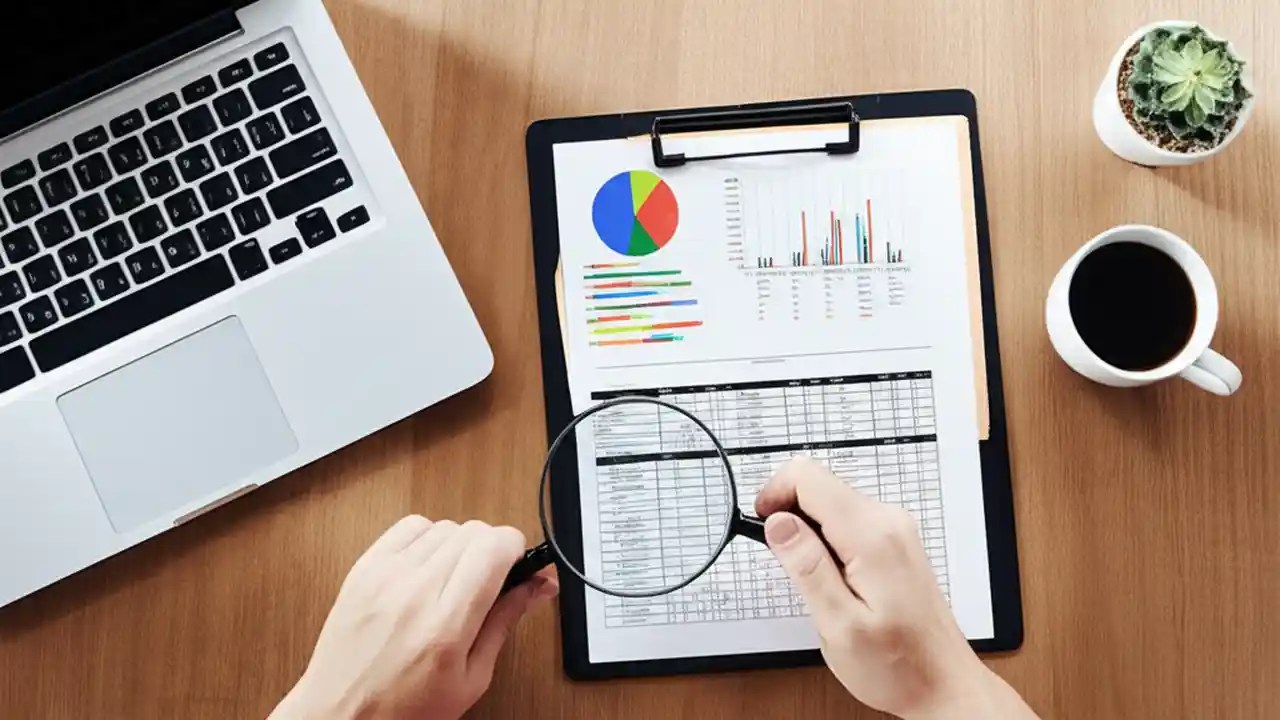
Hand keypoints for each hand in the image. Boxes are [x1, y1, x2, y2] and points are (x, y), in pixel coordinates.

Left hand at [270, 516, 558, 719]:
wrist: (339, 715)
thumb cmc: (404, 709)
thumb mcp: (472, 678)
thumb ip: (506, 622)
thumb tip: (538, 586)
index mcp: (447, 625)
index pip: (495, 547)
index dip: (516, 549)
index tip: (518, 567)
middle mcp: (415, 592)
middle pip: (475, 531)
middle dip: (493, 550)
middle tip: (489, 582)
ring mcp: (385, 576)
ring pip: (446, 525)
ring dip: (460, 545)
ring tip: (454, 581)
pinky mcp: (364, 568)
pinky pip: (410, 526)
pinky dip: (427, 538)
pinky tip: (427, 567)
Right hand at [756, 458, 1035, 719]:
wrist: (943, 684)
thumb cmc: (897, 666)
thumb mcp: (839, 625)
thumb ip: (807, 567)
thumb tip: (778, 523)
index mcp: (872, 536)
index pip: (808, 477)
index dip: (775, 494)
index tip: (761, 526)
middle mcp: (887, 521)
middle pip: (819, 487)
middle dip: (790, 518)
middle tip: (788, 569)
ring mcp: (894, 529)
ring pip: (830, 504)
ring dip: (809, 534)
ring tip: (815, 585)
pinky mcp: (894, 540)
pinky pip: (847, 522)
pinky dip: (828, 543)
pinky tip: (833, 583)